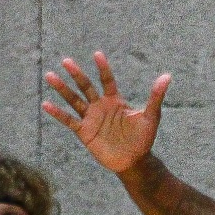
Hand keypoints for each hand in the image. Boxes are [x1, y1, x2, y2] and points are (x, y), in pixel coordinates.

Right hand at [43, 52, 170, 173]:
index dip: (103, 68)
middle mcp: (100, 106)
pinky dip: (58, 113)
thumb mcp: (151, 117)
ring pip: (74, 100)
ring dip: (62, 89)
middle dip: (76, 74)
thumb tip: (167, 76)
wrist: (134, 161)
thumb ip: (156, 97)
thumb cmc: (143, 139)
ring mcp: (91, 118)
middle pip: (86, 87)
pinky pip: (69, 121)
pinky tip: (46, 104)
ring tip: (50, 75)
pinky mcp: (84, 132)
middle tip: (66, 61)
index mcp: (115, 101)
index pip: (107, 81)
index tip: (97, 54)